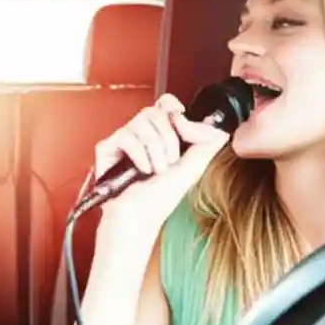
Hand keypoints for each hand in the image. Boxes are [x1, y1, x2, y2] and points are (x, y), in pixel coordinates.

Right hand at [92, 93, 230, 229]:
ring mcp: (124, 139)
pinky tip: (141, 169)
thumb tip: (217, 126)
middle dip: (169, 139)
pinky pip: (126, 136)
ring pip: (142, 121)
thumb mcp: (192, 169)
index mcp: (161, 136)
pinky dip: (139, 154)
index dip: (175, 109)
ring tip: (156, 170)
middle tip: (170, 161)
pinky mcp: (107, 147)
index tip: (181, 124)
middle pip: (156, 111)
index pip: (167, 104)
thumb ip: (207, 144)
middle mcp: (142, 134)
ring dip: (155, 149)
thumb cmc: (158, 200)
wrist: (137, 220)